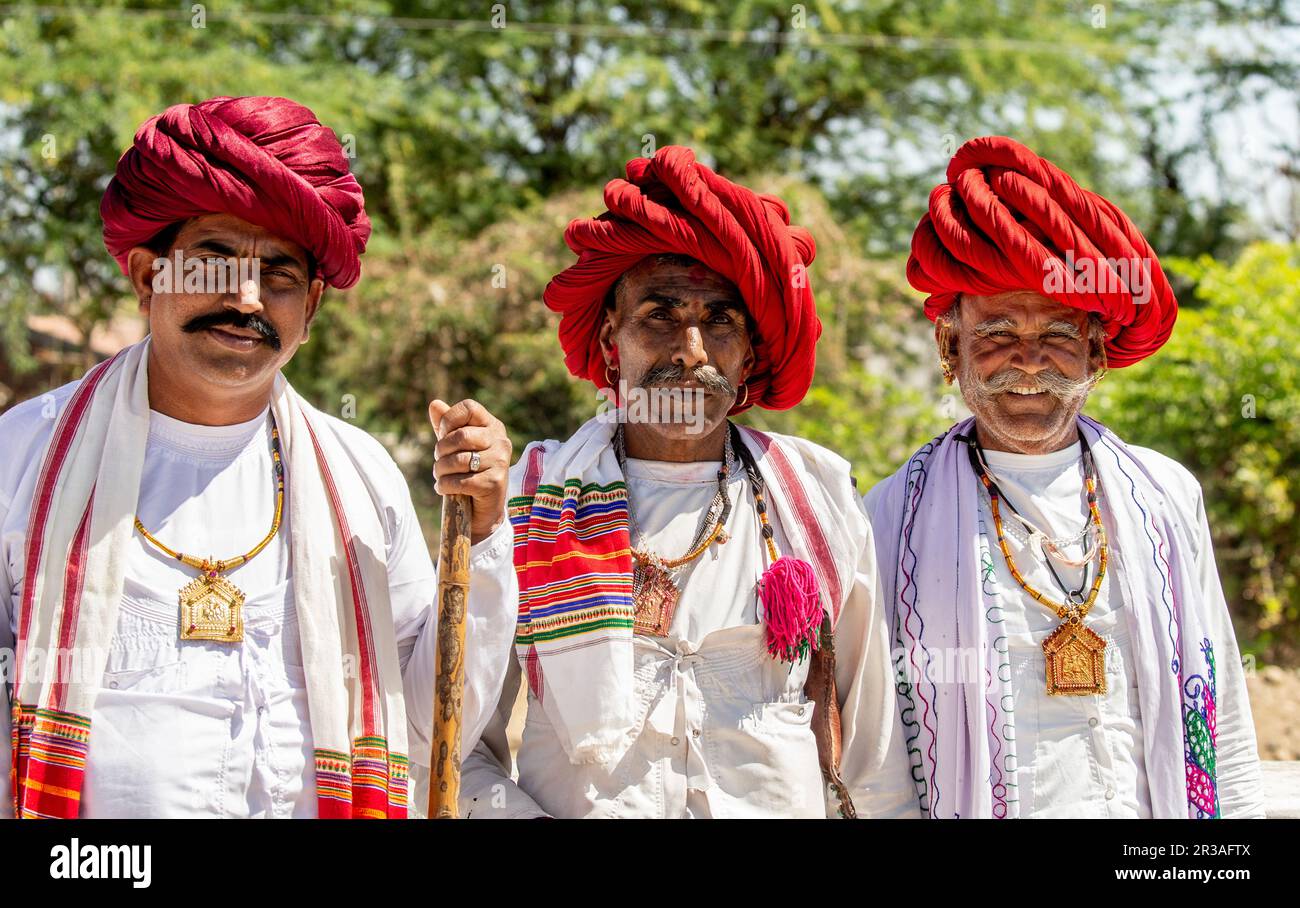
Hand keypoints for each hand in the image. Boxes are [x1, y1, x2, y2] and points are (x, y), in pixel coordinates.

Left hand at [429, 398, 511, 544]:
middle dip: (441, 450)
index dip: (449, 419)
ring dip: (440, 470)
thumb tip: (434, 404)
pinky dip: (445, 486)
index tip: (442, 435)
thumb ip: (446, 427)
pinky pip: (461, 481)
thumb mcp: (456, 448)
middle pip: (461, 435)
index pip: (469, 407)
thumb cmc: (469, 473)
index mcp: (493, 426)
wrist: (483, 510)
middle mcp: (501, 441)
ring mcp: (501, 462)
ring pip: (459, 460)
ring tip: (440, 476)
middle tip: (439, 461)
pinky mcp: (495, 483)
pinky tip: (443, 489)